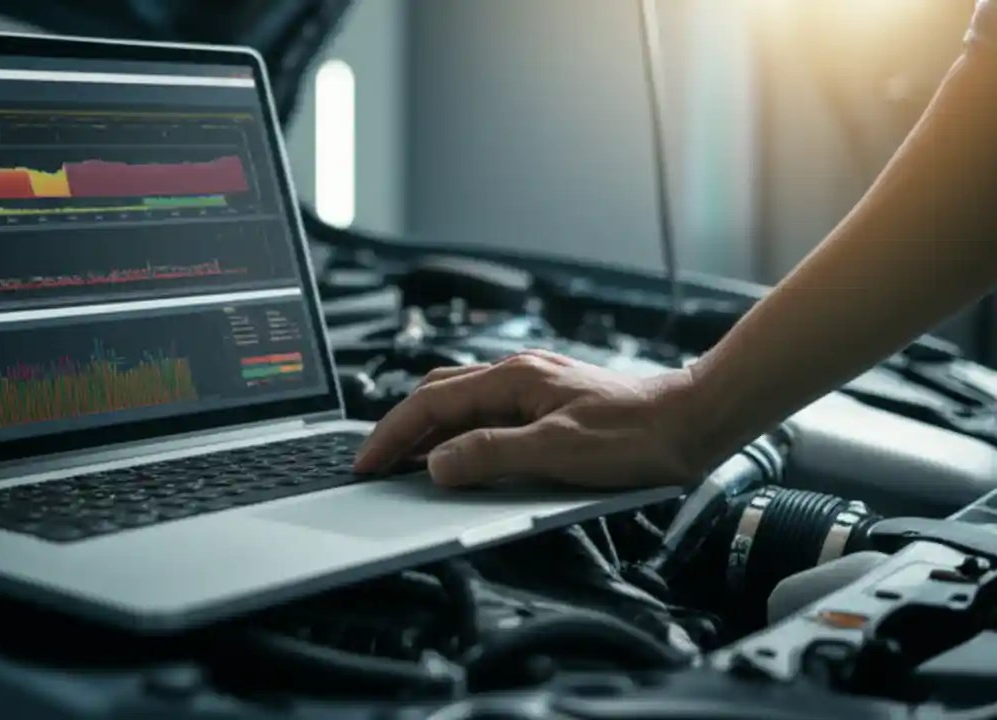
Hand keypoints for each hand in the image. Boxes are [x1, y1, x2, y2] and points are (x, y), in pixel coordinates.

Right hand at [352, 351, 706, 488]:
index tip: (367, 461)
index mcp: (512, 379)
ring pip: (459, 404)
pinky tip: (458, 456)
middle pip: (436, 395)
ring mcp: (531, 387)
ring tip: (404, 465)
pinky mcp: (546, 404)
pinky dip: (457, 435)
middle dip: (400, 429)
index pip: (430, 402)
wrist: (691, 422)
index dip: (393, 434)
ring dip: (427, 433)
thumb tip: (437, 464)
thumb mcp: (558, 452)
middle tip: (374, 464)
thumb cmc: (637, 434)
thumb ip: (492, 455)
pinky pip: (485, 415)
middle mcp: (516, 375)